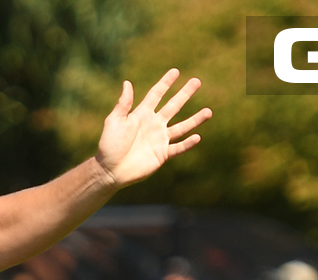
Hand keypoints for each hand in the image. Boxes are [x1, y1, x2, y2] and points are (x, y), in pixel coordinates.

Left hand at [94, 69, 209, 188]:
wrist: (109, 170)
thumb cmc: (109, 145)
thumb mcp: (114, 121)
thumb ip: (123, 104)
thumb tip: (127, 82)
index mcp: (142, 114)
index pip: (156, 95)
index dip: (165, 83)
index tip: (175, 71)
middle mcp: (154, 124)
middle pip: (173, 106)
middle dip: (185, 94)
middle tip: (197, 81)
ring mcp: (159, 139)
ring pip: (182, 127)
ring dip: (195, 120)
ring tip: (209, 112)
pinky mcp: (162, 154)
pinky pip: (177, 148)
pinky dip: (187, 143)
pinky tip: (197, 137)